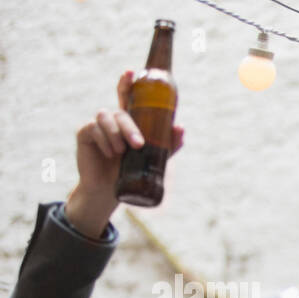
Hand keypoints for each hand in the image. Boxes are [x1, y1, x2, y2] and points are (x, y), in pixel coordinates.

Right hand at [64, 70, 186, 237]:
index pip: (125, 96)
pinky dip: (104, 141)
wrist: (110, 190)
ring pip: (106, 117)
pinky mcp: (84, 133)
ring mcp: (96, 124)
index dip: (126, 83)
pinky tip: (110, 153)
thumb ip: (168, 143)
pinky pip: (93, 129)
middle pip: (120, 111)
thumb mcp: (154, 158)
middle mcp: (112, 119)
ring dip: (117, 134)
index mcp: (127, 120)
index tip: (130, 72)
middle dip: (130, 127)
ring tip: (122, 152)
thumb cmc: (131, 171)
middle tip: (139, 144)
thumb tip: (180, 127)